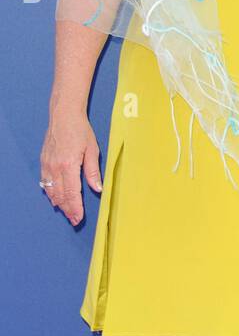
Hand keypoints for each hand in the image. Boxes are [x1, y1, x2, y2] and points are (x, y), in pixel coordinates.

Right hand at [40, 111, 102, 225]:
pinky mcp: (43, 161)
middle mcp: (55, 167)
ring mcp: (47, 165)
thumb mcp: (92, 150)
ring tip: (67, 213)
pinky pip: (45, 182)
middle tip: (74, 220)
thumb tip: (97, 189)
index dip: (75, 208)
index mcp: (69, 165)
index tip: (79, 218)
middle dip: (68, 209)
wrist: (63, 115)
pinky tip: (55, 199)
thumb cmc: (80, 130)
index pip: (72, 193)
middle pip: (60, 195)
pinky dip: (50, 193)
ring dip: (59, 203)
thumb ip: (93, 171)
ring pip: (51, 191)